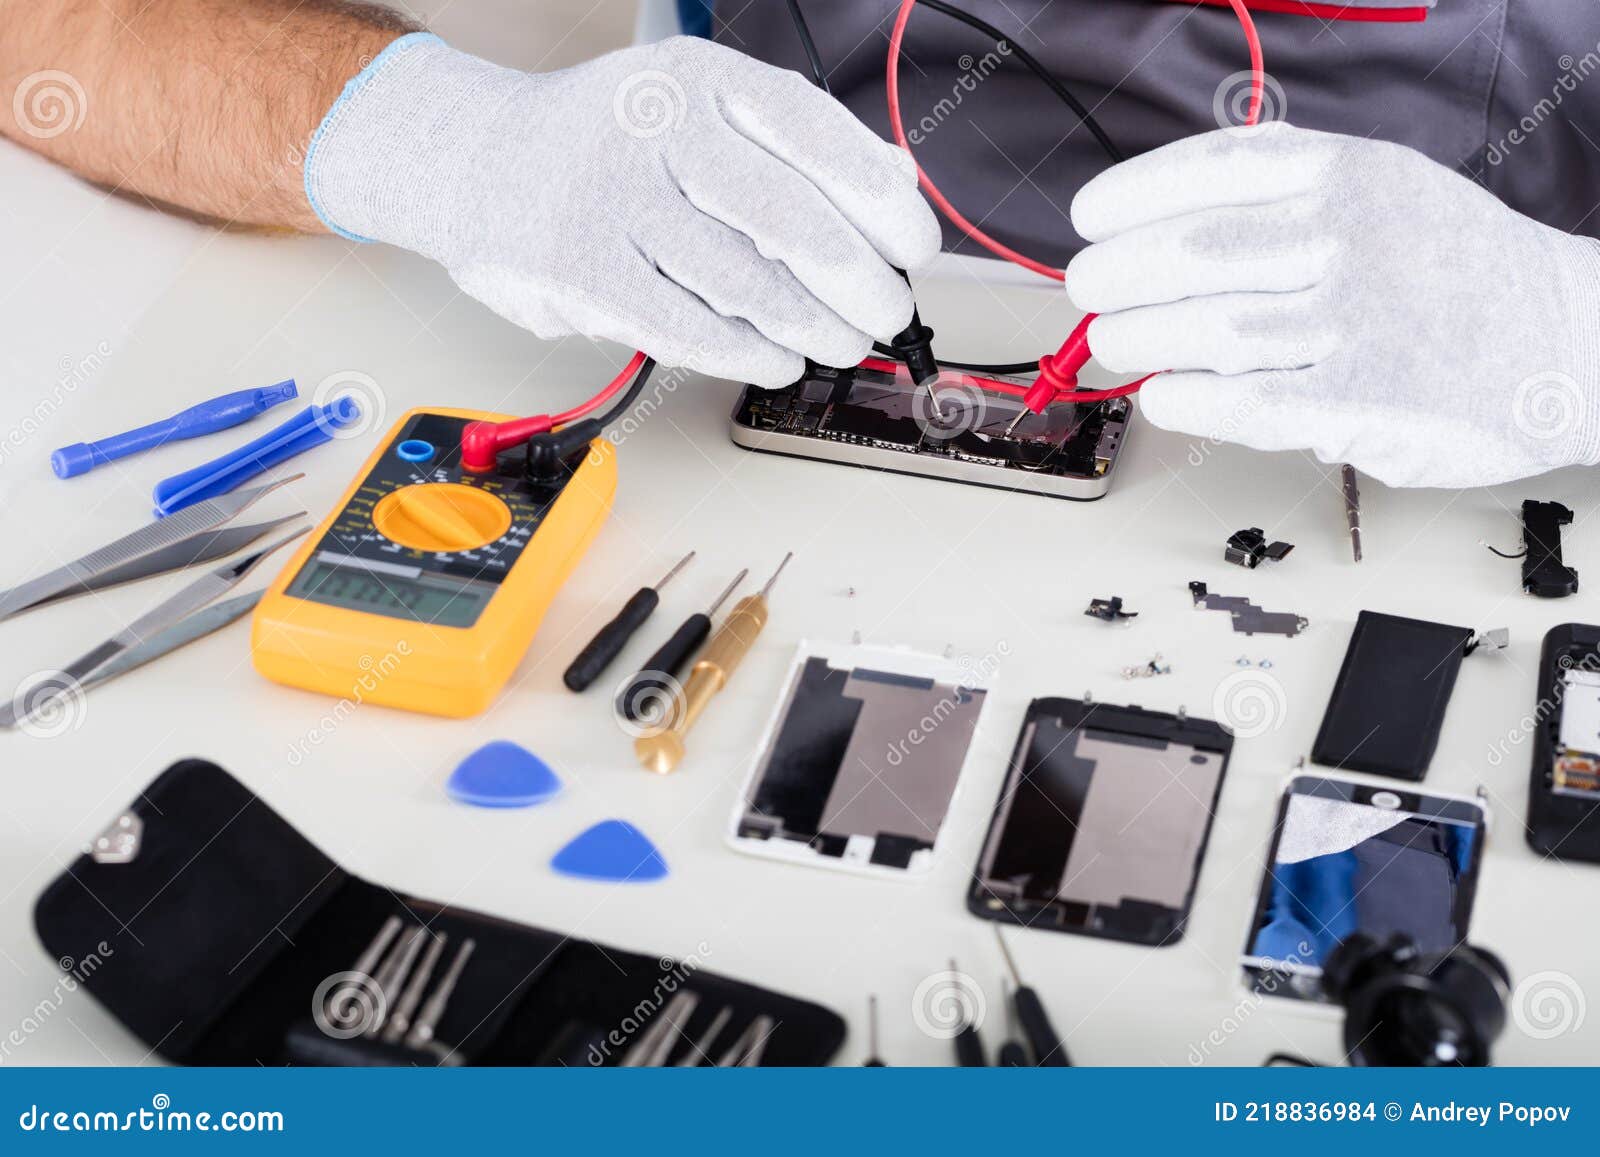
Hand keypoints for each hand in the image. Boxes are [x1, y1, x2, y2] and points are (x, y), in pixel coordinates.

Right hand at [306, 35, 939, 385]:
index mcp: (698, 79)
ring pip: (745, 283)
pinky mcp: (583, 274)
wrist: (475, 162)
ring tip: (837, 342)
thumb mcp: (699, 110)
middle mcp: (658, 131)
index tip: (915, 248)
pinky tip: (774, 358)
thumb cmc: (608, 145)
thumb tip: (894, 190)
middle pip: (791, 220)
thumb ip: (790, 144)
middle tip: (884, 313)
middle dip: (857, 282)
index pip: (816, 135)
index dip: (882, 202)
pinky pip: (688, 329)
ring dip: (811, 327)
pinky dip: (746, 354)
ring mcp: (615, 204)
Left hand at [1065, 122, 1599, 487]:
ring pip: (1204, 330)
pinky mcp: (1359, 401)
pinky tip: (1164, 393)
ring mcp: (1353, 321)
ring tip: (1116, 342)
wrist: (1568, 338)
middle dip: (1114, 275)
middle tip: (1090, 292)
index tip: (1089, 219)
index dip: (1131, 196)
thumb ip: (1288, 186)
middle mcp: (1346, 238)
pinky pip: (1241, 401)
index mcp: (1346, 173)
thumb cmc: (1452, 269)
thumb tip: (1168, 205)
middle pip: (1189, 253)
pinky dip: (1185, 398)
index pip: (1210, 169)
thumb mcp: (1384, 186)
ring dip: (1137, 339)